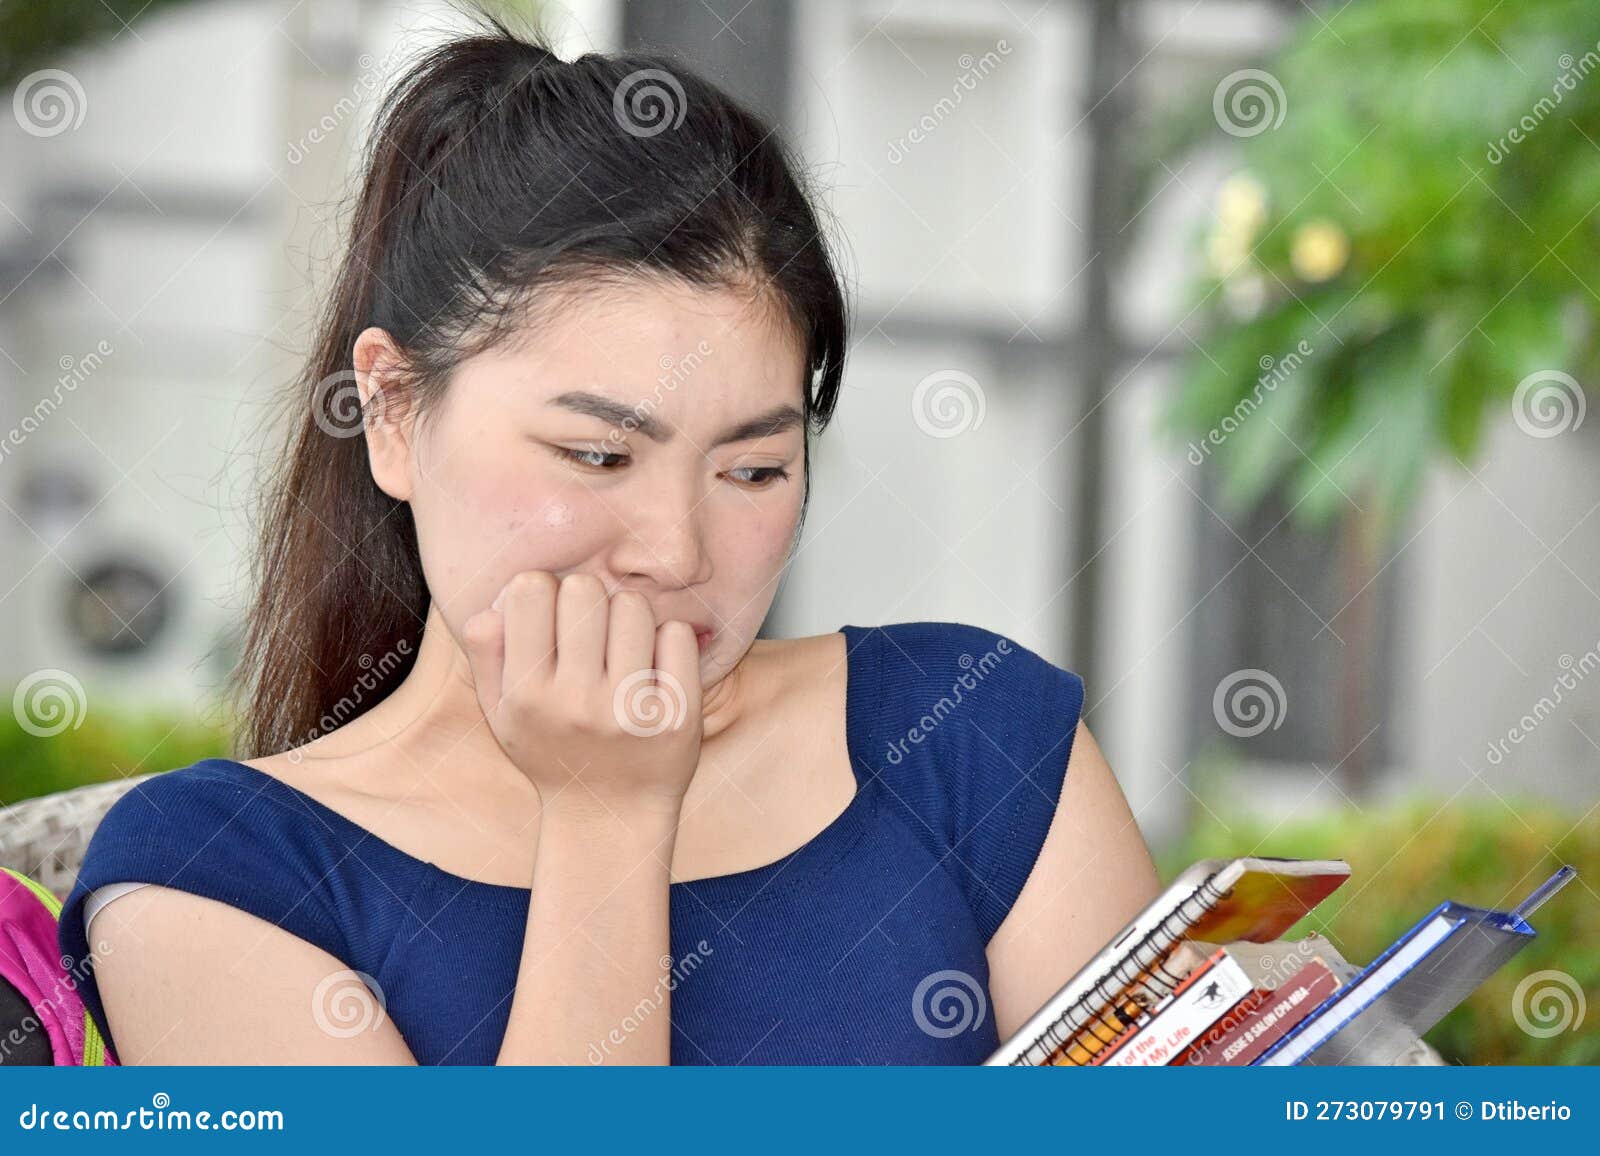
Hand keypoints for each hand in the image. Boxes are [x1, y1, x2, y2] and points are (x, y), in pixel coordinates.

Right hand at [461, 571, 704, 812]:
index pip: (531, 588)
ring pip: (634, 606)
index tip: (550, 613)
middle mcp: (576, 703)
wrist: (609, 817)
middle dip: (588, 599)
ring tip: (622, 649)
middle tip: (590, 630)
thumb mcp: (501, 710)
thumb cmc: (551, 749)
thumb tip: (497, 600)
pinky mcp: (678, 716)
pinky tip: (654, 666)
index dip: (542, 587)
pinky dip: (668, 640)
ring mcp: (630, 711)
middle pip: (585, 589)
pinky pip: (677, 634)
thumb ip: (486, 651)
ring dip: (629, 617)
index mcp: (527, 695)